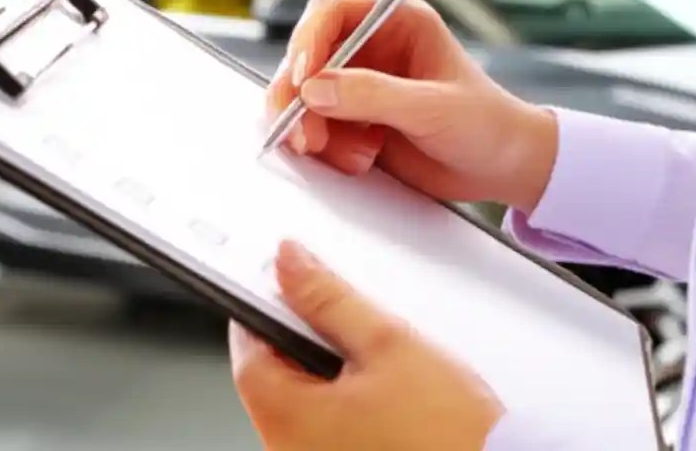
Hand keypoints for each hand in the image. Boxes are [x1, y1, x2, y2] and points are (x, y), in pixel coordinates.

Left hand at [230, 240, 503, 450]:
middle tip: (342, 314)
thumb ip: (329, 298)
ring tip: (375, 356)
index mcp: (287, 419)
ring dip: (328, 369)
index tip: (284, 279)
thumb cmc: (448, 432)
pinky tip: (384, 390)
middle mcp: (289, 450)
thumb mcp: (388, 343)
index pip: (247, 346)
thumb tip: (289, 263)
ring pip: (304, 399)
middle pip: (274, 374)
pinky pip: (327, 425)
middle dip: (302, 337)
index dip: (262, 305)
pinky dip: (345, 400)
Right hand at [267, 0, 557, 210]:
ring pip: (304, 98)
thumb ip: (374, 96)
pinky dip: (327, 149)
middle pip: (305, 57)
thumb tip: (315, 89)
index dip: (307, 41)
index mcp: (396, 22)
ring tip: (354, 155)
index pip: (330, 12)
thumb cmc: (486, 125)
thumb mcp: (433, 109)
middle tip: (304, 134)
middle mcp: (371, 49)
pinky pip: (316, 129)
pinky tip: (363, 160)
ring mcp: (359, 86)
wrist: (503, 168)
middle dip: (298, 97)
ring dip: (313, 130)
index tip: (302, 78)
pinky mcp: (354, 122)